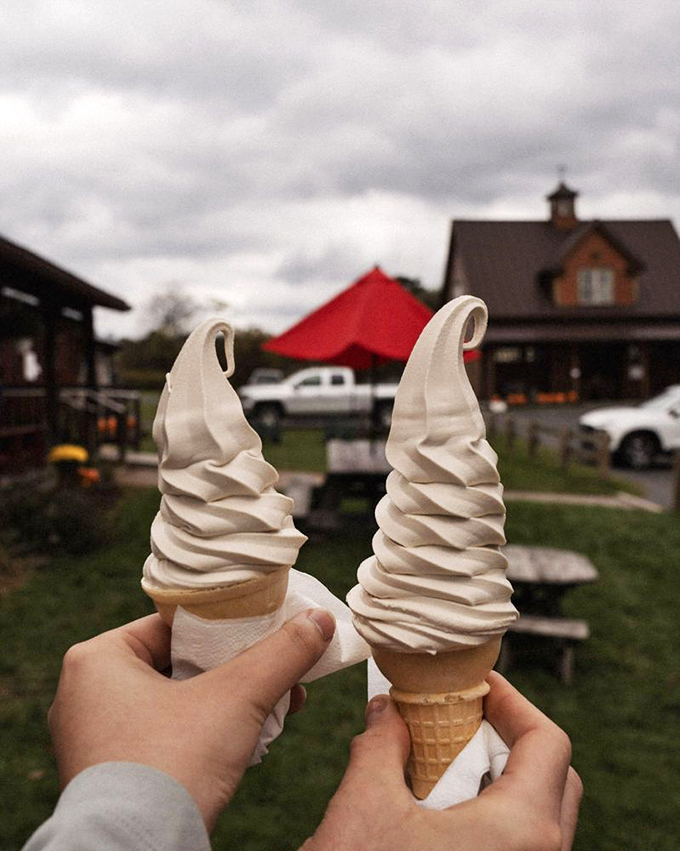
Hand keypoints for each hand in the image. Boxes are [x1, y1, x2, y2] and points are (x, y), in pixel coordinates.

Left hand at [48, 608, 335, 830]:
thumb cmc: (172, 768)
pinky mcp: (111, 774)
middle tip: (277, 671)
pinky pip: (167, 735)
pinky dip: (207, 733)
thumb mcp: (237, 698)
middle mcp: (86, 694)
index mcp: (97, 659)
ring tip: (276, 706)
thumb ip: (281, 654)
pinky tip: (249, 740)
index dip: (225, 625)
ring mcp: (95, 737)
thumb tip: (320, 620)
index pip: (174, 623)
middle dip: (236, 670)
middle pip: (180, 662)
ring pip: (177, 700)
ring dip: (229, 703)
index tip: (265, 628)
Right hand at [301, 671, 581, 850]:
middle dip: (511, 738)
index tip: (475, 683)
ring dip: (499, 777)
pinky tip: (438, 809)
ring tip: (445, 760)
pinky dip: (490, 814)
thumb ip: (380, 745)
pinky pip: (518, 844)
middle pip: (553, 777)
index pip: (547, 742)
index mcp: (522, 831)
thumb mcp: (365, 807)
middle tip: (464, 717)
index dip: (512, 701)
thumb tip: (385, 708)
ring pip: (537, 816)